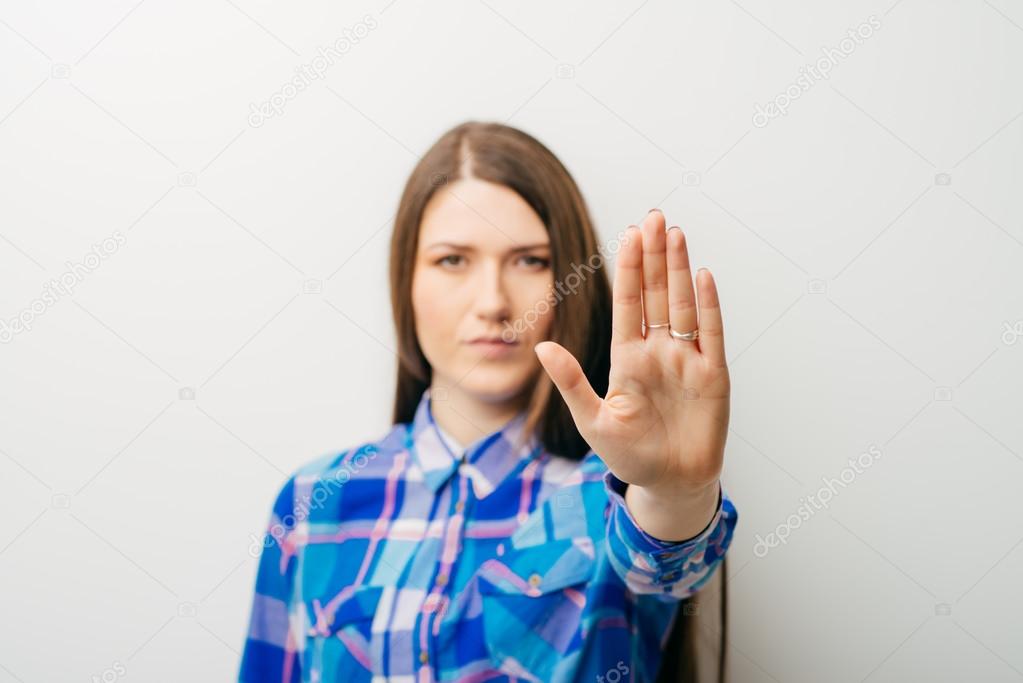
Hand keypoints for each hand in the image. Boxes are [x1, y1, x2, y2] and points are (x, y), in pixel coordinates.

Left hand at [535, 209, 729, 502]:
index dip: (630, 269)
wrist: (671, 485)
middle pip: (657, 294)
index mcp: (628, 358)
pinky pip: (711, 334)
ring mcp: (687, 361)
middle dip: (655, 256)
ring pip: (684, 305)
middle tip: (653, 216)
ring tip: (675, 233)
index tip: (629, 234)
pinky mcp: (713, 376)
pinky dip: (709, 305)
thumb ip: (571, 382)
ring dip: (680, 270)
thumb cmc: (630, 456)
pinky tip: (703, 275)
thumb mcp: (593, 420)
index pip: (628, 304)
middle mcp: (658, 351)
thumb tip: (541, 347)